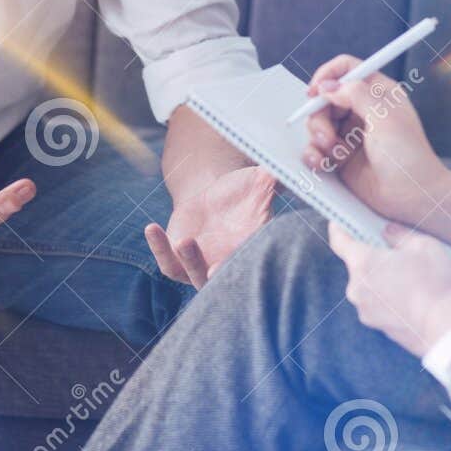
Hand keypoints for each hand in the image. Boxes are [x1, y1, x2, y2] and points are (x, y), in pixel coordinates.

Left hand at [146, 165, 275, 287]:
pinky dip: (159, 249)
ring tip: (184, 240)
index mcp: (253, 249)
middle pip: (224, 281)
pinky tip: (152, 228)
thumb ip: (277, 179)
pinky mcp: (177, 259)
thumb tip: (298, 169)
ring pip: (194, 275)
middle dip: (219, 278)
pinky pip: (168, 263)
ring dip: (190, 262)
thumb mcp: (261, 181)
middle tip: (216, 271)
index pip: (255, 263)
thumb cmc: (244, 190)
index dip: (251, 268)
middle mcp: (228, 263)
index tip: (245, 262)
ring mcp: (201, 266)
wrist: (214, 196)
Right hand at [299, 54, 450, 245]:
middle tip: (327, 136)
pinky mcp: (341, 157)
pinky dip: (314, 154)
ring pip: (317, 123)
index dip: (327, 75)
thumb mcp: (385, 117)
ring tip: (331, 153)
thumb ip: (356, 94)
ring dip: (317, 137)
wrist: (413, 197)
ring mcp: (350, 134)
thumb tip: (327, 86)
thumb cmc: (408, 156)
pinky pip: (316, 148)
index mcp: (378, 93)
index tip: (314, 91)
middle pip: (325, 98)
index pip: (346, 69)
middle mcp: (362, 110)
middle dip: (319, 115)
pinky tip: (322, 163)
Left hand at [328, 221, 450, 356]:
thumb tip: (388, 233)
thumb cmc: (436, 285)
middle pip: (357, 264)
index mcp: (363, 263)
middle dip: (373, 257)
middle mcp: (357, 288)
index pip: (339, 241)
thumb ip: (399, 235)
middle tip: (397, 253)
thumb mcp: (423, 246)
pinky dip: (389, 298)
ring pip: (368, 285)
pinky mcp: (377, 325)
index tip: (339, 223)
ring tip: (411, 279)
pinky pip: (377, 303)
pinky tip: (412, 297)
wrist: (447, 330)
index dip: (338, 228)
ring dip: (382, 279)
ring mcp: (365, 309)